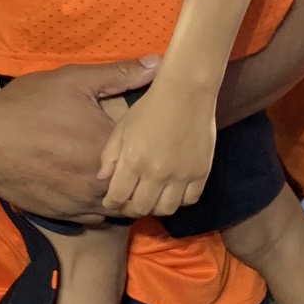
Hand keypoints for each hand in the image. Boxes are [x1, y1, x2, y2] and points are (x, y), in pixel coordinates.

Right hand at [0, 56, 159, 219]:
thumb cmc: (28, 106)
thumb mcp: (73, 80)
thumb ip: (119, 75)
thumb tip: (158, 63)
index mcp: (111, 149)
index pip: (151, 157)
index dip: (154, 149)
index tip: (156, 142)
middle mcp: (101, 183)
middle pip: (140, 189)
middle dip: (144, 177)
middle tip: (143, 163)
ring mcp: (82, 204)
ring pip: (119, 209)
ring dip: (124, 195)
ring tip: (121, 178)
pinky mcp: (63, 216)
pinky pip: (95, 218)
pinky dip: (100, 207)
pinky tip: (93, 189)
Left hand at [99, 80, 214, 218]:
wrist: (185, 94)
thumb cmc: (149, 108)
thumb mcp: (121, 128)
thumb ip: (109, 155)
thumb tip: (102, 179)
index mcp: (133, 161)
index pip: (118, 197)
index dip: (112, 203)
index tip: (111, 201)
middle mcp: (156, 173)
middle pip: (142, 208)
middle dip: (132, 208)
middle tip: (131, 202)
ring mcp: (181, 175)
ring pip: (166, 209)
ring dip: (156, 207)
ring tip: (152, 198)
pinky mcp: (201, 172)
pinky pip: (190, 199)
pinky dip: (179, 200)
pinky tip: (173, 191)